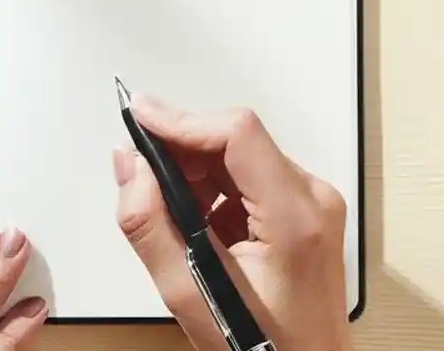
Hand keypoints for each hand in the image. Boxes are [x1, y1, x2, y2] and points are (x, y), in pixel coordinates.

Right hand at [113, 94, 352, 350]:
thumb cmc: (260, 347)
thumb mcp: (188, 291)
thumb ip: (149, 223)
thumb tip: (129, 163)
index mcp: (293, 216)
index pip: (238, 133)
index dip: (182, 119)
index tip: (139, 115)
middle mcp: (313, 199)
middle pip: (237, 140)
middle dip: (183, 151)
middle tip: (141, 175)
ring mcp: (315, 203)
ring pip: (241, 156)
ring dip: (197, 173)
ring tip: (173, 216)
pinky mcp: (307, 210)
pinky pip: (252, 178)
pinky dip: (217, 190)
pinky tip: (200, 226)